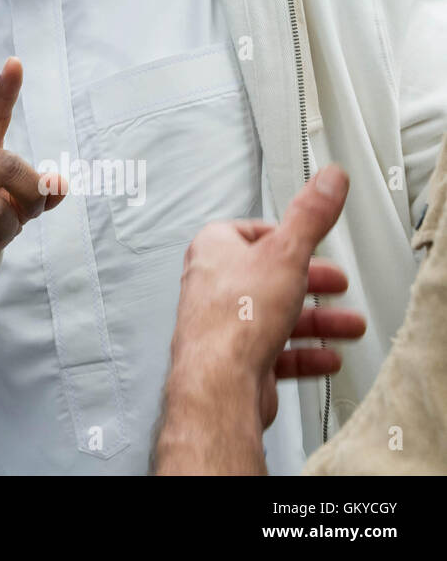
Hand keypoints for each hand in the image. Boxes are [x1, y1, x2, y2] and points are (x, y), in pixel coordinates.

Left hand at [159, 164, 366, 471]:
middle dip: (310, 282)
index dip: (288, 239)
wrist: (218, 381)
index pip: (254, 232)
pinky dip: (304, 352)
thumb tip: (328, 179)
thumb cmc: (236, 316)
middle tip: (336, 284)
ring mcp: (221, 322)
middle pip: (270, 275)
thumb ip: (310, 216)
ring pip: (276, 315)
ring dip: (316, 320)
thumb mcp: (286, 254)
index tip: (313, 244)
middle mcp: (212, 282)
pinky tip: (326, 356)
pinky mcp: (233, 356)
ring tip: (348, 325)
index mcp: (214, 248)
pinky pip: (274, 351)